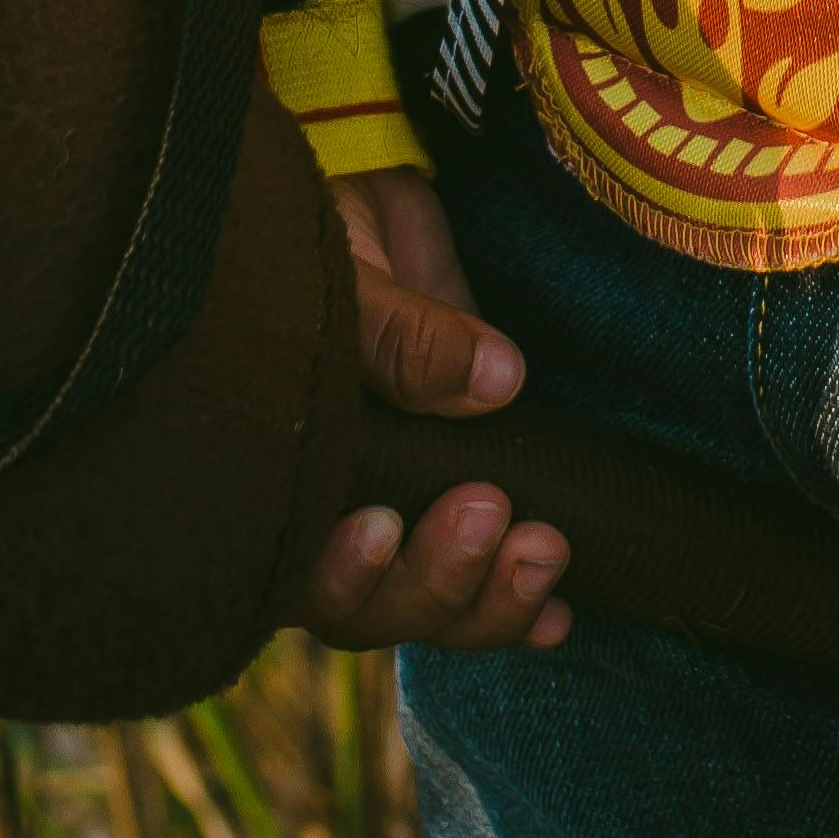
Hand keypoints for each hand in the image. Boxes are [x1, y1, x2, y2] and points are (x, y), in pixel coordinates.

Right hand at [304, 169, 574, 653]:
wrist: (372, 218)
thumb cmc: (332, 248)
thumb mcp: (351, 277)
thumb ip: (400, 334)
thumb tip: (496, 379)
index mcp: (282, 480)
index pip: (299, 574)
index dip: (343, 576)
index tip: (383, 527)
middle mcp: (334, 520)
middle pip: (374, 607)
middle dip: (436, 581)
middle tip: (487, 509)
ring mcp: (404, 515)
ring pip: (435, 605)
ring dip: (491, 597)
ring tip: (543, 549)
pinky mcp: (463, 495)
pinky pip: (487, 580)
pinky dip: (521, 606)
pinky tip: (556, 619)